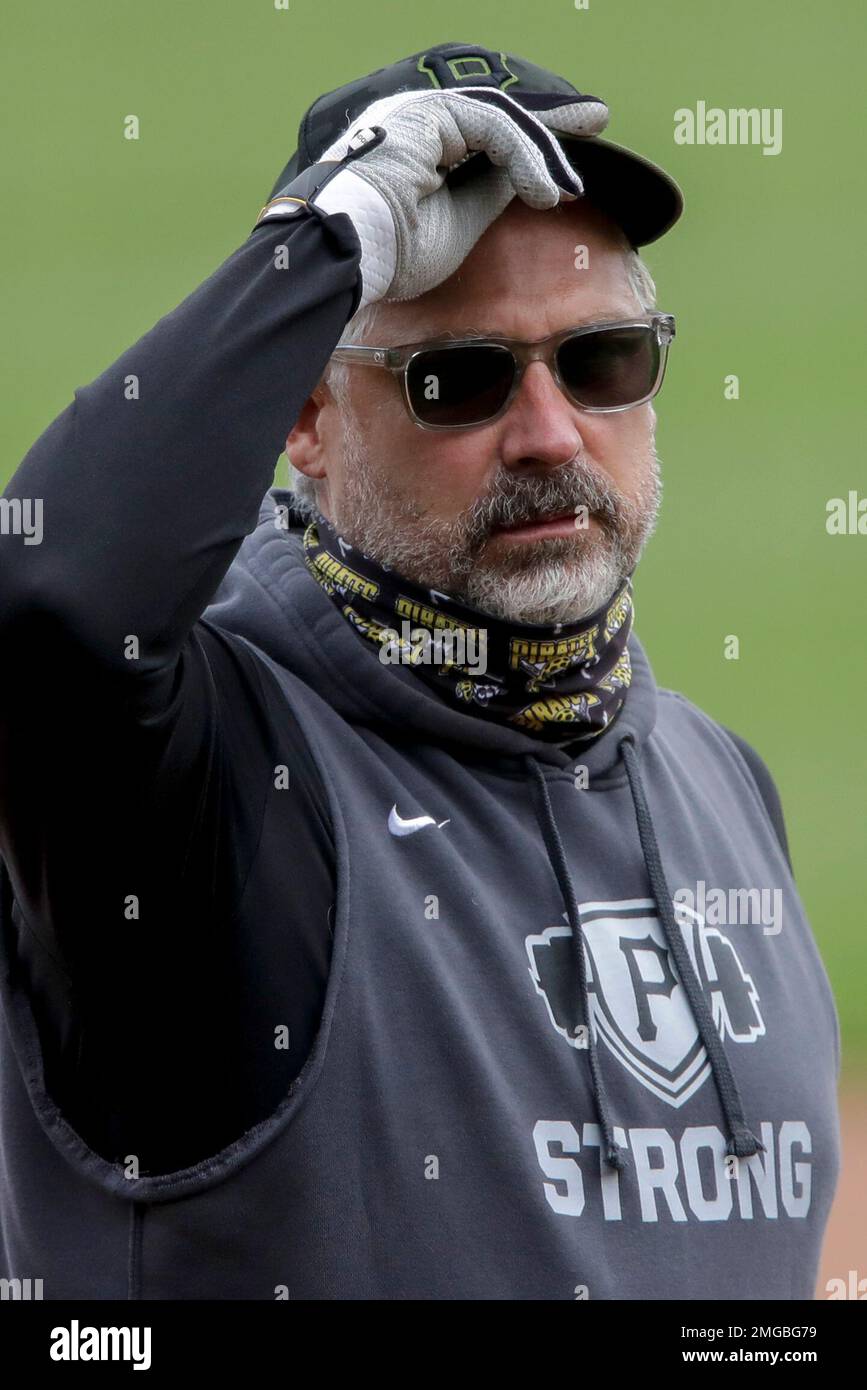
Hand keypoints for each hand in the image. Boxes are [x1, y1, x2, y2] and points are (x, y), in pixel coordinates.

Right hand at [300, 86, 607, 304]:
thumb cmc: (392, 255)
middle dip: (550, 119)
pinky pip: (493, 127)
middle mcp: (419, 120)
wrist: (347, 259)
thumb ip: (492, 191)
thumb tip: (531, 176)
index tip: (576, 140)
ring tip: (564, 189)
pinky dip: (523, 158)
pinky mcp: (427, 115)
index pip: (488, 129)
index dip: (533, 136)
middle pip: (498, 112)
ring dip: (539, 154)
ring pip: (500, 120)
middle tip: (596, 118)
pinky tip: (542, 190)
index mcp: (420, 145)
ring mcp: (420, 113)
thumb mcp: (460, 222)